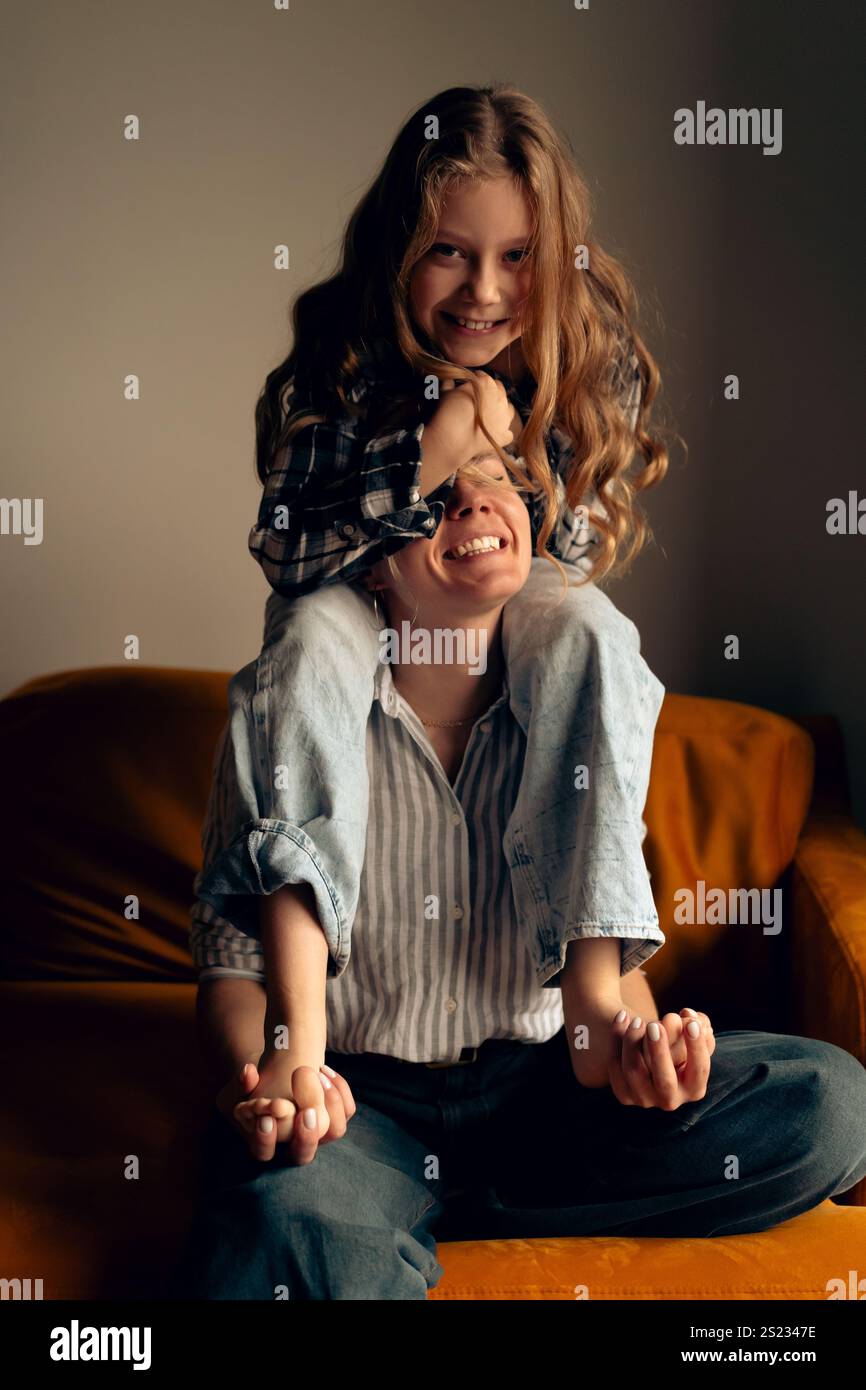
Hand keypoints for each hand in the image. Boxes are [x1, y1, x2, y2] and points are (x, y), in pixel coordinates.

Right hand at [216, 1054, 355, 1164]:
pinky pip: (347, 1110)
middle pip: (304, 1154)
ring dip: (329, 1104)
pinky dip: (339, 1089)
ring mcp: (318, 1133)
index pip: (264, 1154)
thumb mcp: (238, 1087)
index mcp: (266, 1144)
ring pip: (334, 1131)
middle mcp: (294, 1144)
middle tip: (307, 1111)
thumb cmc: (254, 1088)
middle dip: (307, 1135)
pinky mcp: (335, 1117)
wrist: (278, 1075)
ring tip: (316, 1075)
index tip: (266, 1118)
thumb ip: (240, 1083)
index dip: (265, 1139)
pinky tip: (323, 1069)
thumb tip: (248, 1072)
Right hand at [438, 370, 516, 451]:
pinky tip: (493, 434)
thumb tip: (449, 382)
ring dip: (501, 410)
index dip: (477, 380)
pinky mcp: (504, 436)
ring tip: (489, 416)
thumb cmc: (447, 412)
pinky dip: (502, 433)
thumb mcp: (445, 393)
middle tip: (480, 400)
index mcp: (487, 383)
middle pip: (499, 391)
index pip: (485, 378)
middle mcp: (500, 398)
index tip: (470, 385)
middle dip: (491, 393)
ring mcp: (505, 418)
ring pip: (509, 409)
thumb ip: (449, 385)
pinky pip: (507, 433)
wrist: (452, 438)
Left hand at [608, 1007, 714, 1109]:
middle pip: (665, 1081)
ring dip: (633, 1042)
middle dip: (659, 1052)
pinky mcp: (623, 1094)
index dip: (697, 1047)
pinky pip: (615, 1065)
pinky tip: (623, 1017)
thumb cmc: (678, 1041)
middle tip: (654, 1025)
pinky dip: (616, 1038)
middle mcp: (670, 1100)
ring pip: (634, 1072)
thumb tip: (688, 1014)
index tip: (691, 1023)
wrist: (647, 1056)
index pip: (699, 1070)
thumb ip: (696, 1022)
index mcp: (694, 1088)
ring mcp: (645, 1099)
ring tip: (637, 1020)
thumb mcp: (690, 1034)